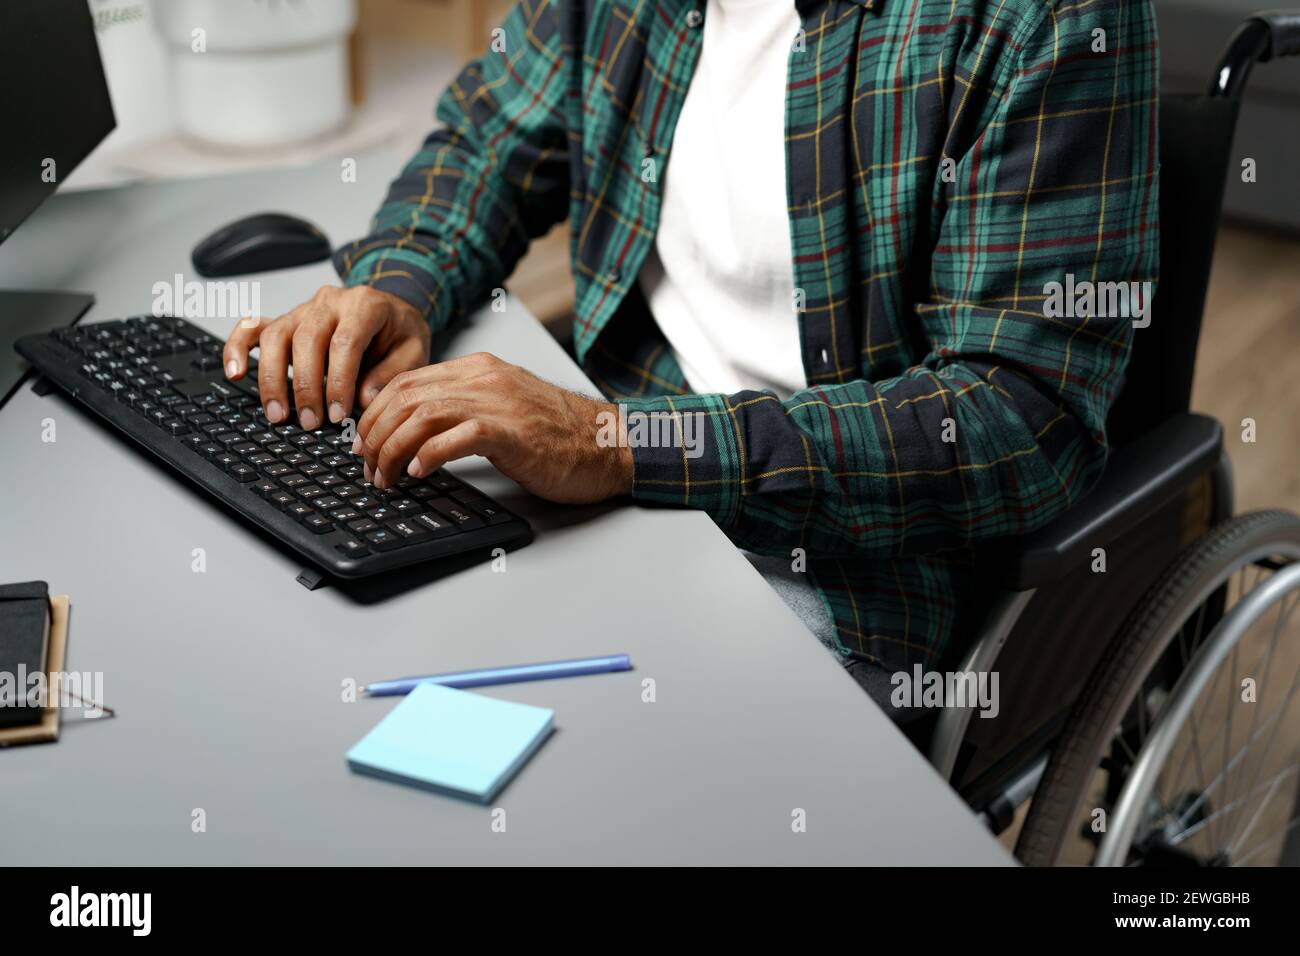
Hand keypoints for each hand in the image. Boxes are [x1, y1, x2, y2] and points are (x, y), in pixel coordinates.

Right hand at [222, 285, 430, 428]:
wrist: (392, 310)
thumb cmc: (400, 332)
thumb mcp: (414, 351)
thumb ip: (392, 374)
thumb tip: (362, 401)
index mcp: (364, 305)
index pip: (344, 342)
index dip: (338, 380)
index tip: (337, 413)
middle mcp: (328, 302)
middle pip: (305, 339)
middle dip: (304, 385)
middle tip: (310, 422)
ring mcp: (302, 309)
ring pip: (276, 337)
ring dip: (272, 378)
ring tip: (278, 415)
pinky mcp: (285, 320)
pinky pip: (252, 328)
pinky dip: (237, 348)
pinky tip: (235, 374)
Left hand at [354, 353, 632, 504]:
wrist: (609, 444)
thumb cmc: (562, 436)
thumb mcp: (505, 409)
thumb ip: (465, 410)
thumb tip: (417, 432)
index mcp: (480, 369)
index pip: (407, 381)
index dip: (375, 413)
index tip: (364, 442)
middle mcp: (485, 379)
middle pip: (406, 397)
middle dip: (375, 435)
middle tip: (367, 467)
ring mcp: (499, 403)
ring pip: (421, 416)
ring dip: (392, 450)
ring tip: (385, 477)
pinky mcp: (513, 432)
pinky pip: (455, 437)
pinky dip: (427, 455)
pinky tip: (417, 472)